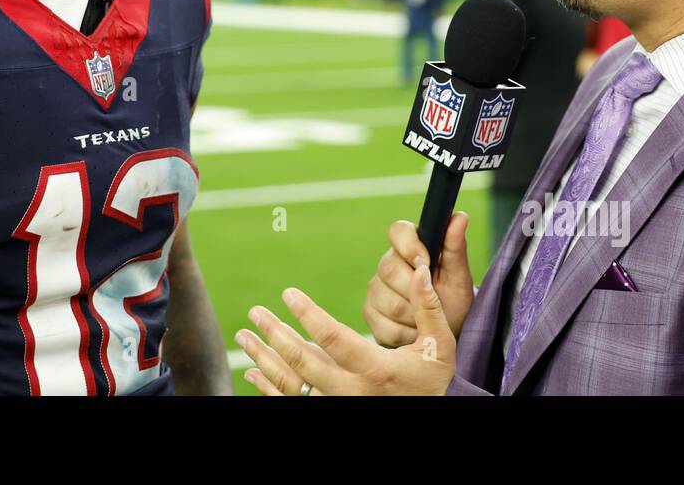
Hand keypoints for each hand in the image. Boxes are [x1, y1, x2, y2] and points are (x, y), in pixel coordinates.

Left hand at [236, 261, 455, 395]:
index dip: (308, 314)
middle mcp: (353, 391)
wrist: (435, 413)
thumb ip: (428, 306)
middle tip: (255, 311)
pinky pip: (292, 403)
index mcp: (376, 369)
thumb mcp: (439, 343)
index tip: (288, 292)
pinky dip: (268, 388)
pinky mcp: (333, 412)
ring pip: (292, 385)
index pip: (333, 338)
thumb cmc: (434, 377)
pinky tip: (252, 372)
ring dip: (263, 359)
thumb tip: (419, 270)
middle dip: (275, 334)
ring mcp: (340, 405)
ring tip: (244, 335)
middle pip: (304, 361)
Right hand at [364, 213, 472, 347]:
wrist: (442, 339)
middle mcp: (389, 263)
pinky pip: (380, 322)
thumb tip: (460, 216)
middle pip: (388, 267)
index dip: (409, 246)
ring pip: (384, 298)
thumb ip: (455, 248)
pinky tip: (414, 332)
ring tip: (427, 320)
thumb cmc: (453, 305)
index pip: (398, 230)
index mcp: (411, 248)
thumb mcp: (459, 279)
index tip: (426, 263)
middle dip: (414, 290)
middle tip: (434, 302)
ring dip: (412, 315)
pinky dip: (403, 332)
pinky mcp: (369, 312)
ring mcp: (375, 288)